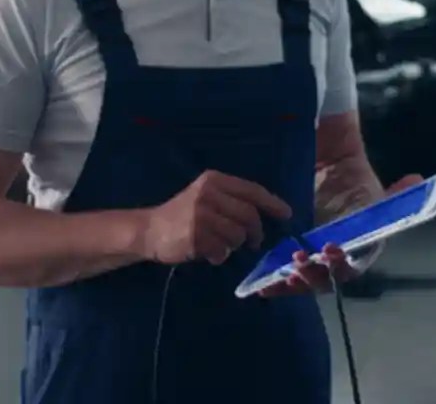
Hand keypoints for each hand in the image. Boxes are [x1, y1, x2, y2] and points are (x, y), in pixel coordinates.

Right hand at [141, 170, 291, 265]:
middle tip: (254, 242)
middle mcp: (208, 194)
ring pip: (238, 235)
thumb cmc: (183, 214)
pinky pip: (221, 250)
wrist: (149, 229)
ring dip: (234, 245)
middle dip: (256, 231)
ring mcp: (201, 215)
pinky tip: (209, 253)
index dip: (272, 203)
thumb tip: (269, 213)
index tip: (286, 214)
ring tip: (221, 245)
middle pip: (249, 215)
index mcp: (214, 180)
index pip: (252, 190)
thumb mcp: (206, 196)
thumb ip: (232, 200)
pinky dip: (219, 255)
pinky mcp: (195, 236)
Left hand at [258, 173, 424, 296]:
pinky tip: (260, 287)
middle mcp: (344, 254)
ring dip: (296, 282)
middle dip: (316, 274)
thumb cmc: (350, 172)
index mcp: (365, 239)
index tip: (331, 248)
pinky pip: (288, 278)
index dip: (346, 259)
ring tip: (281, 276)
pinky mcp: (297, 257)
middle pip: (332, 276)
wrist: (323, 165)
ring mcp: (319, 257)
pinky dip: (275, 285)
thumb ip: (394, 185)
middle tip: (300, 261)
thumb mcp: (371, 178)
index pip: (359, 258)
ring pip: (310, 281)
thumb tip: (417, 180)